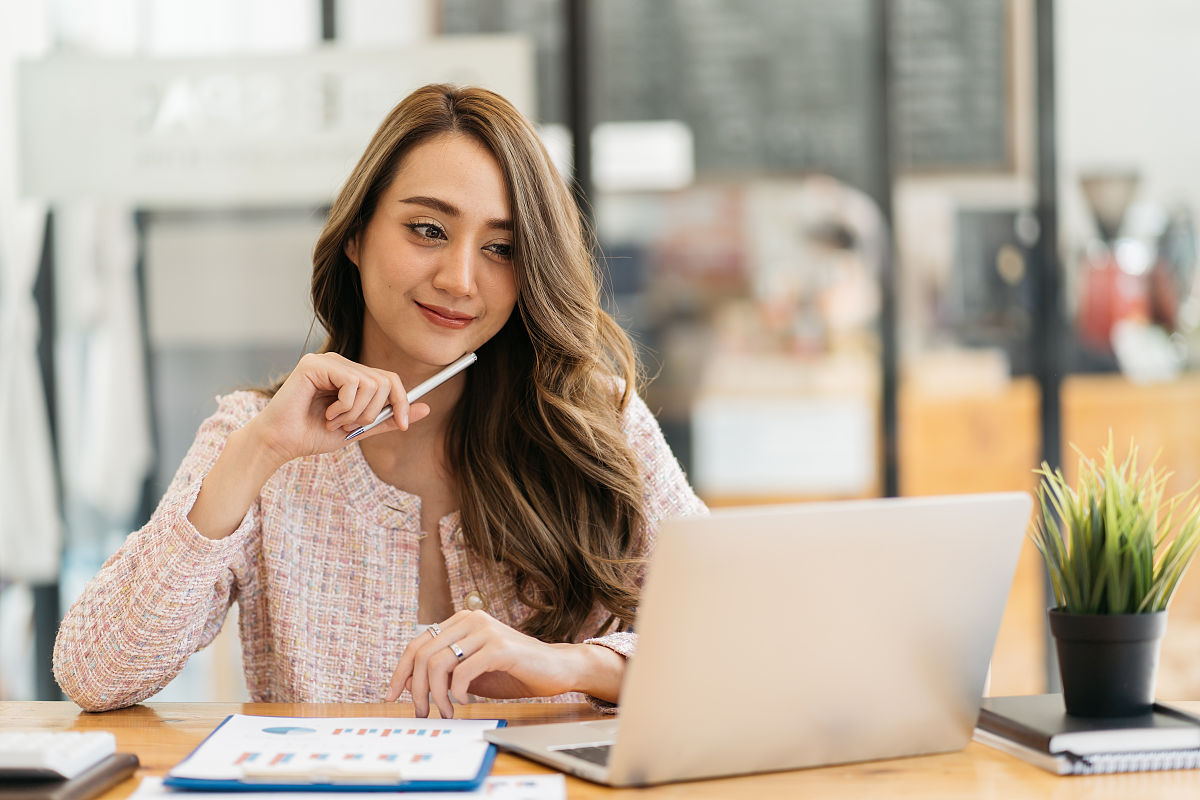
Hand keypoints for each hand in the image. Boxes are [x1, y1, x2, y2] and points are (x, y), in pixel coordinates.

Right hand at [249, 352, 429, 462]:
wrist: (281, 444)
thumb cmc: (312, 436)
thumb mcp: (359, 429)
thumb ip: (388, 418)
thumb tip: (425, 408)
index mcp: (351, 376)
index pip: (390, 379)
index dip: (402, 402)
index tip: (404, 425)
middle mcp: (340, 363)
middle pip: (385, 380)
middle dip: (374, 412)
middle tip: (351, 425)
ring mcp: (327, 361)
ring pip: (371, 384)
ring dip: (356, 413)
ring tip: (334, 421)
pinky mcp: (315, 364)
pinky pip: (353, 383)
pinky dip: (345, 407)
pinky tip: (327, 414)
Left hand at [386, 610, 619, 717]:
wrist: (555, 669)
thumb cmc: (513, 671)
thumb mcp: (471, 671)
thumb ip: (445, 671)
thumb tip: (410, 685)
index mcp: (462, 620)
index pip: (418, 643)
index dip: (401, 671)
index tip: (392, 695)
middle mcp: (471, 619)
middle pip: (424, 654)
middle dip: (418, 689)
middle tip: (423, 712)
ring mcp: (486, 630)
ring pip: (439, 663)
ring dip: (437, 695)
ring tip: (448, 712)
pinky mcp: (500, 647)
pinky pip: (464, 671)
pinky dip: (458, 693)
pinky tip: (467, 702)